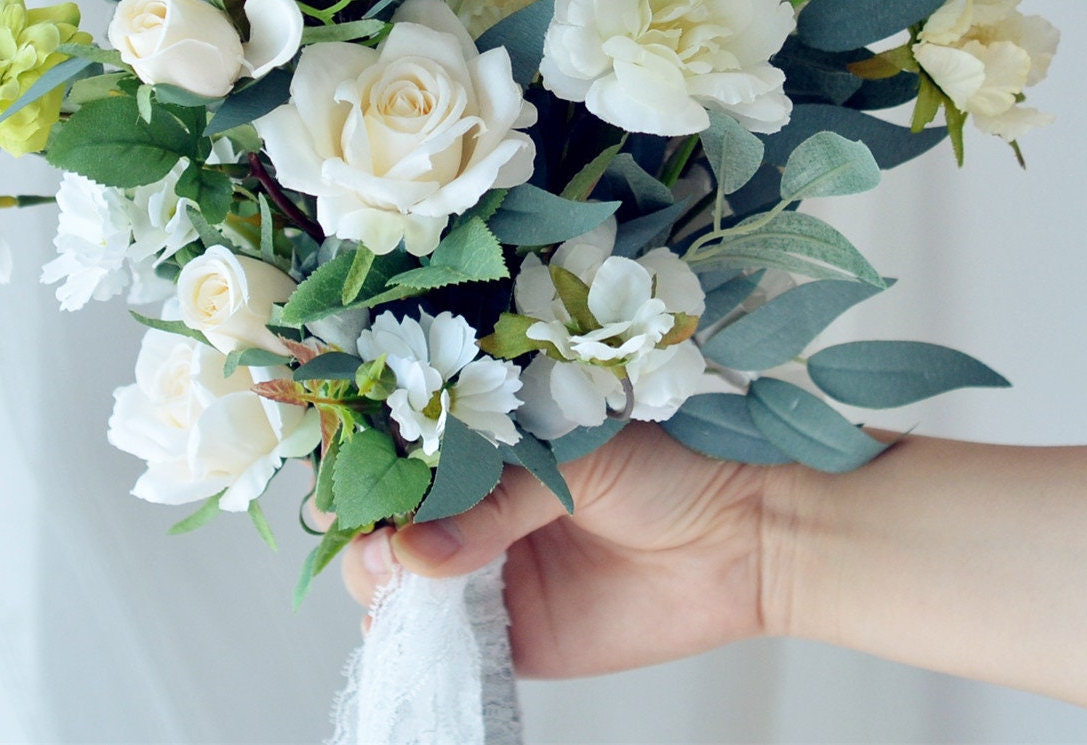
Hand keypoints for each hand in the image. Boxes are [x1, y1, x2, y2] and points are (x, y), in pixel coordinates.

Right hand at [341, 424, 789, 678]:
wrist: (747, 534)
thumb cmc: (672, 463)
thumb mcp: (574, 456)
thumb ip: (494, 501)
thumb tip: (410, 551)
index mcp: (490, 442)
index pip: (404, 450)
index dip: (365, 463)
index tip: (339, 481)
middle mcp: (480, 505)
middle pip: (389, 522)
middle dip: (364, 531)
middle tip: (372, 542)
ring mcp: (493, 570)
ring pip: (405, 585)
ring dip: (380, 585)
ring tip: (390, 580)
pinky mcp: (518, 633)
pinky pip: (451, 644)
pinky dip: (420, 641)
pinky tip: (407, 629)